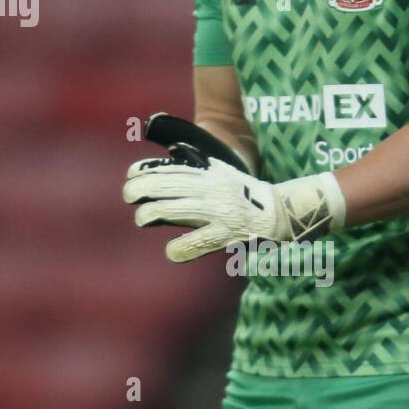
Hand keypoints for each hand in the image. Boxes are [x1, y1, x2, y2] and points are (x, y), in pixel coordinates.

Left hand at [123, 157, 345, 262]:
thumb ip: (198, 167)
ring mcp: (219, 211)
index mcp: (209, 174)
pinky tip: (171, 251)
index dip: (149, 171)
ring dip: (156, 213)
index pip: (173, 169)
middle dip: (145, 188)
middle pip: (171, 186)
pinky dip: (184, 248)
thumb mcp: (221, 172)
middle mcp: (212, 189)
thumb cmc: (245, 192)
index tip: (131, 174)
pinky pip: (202, 241)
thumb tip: (169, 157)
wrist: (281, 210)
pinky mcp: (227, 234)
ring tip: (141, 219)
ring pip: (180, 209)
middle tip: (127, 195)